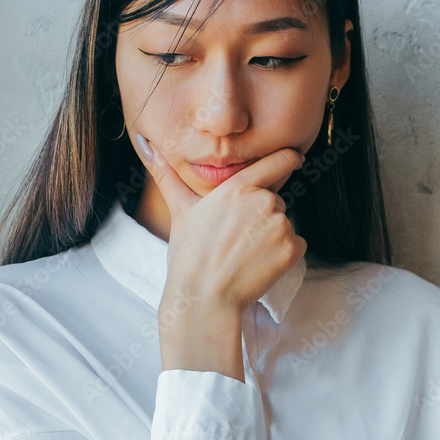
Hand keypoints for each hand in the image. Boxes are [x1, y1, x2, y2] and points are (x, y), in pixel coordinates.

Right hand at [136, 134, 306, 376]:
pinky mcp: (292, 249)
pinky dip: (283, 255)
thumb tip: (143, 141)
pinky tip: (257, 265)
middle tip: (235, 239)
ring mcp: (281, 225)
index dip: (288, 158)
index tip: (295, 158)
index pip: (277, 161)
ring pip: (284, 224)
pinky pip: (296, 245)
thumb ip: (167, 174)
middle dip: (261, 216)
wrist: (204, 297)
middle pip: (274, 200)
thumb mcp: (180, 210)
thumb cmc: (189, 255)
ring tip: (243, 254)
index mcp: (238, 187)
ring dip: (271, 237)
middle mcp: (264, 200)